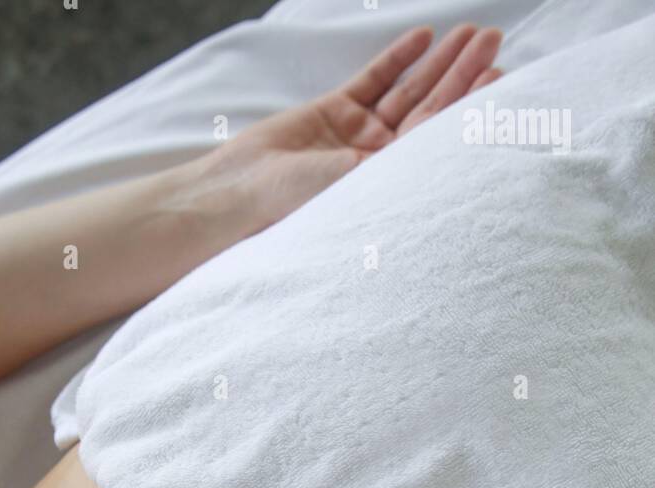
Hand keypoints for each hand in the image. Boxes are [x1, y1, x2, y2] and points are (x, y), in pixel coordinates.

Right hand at [202, 24, 501, 234]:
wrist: (241, 192)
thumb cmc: (293, 201)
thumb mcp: (351, 183)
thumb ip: (391, 163)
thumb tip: (442, 149)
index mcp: (391, 183)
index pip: (441, 138)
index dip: (470, 106)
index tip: (499, 77)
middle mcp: (380, 160)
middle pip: (432, 108)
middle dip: (463, 73)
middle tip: (494, 41)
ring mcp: (359, 134)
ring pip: (409, 91)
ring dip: (439, 62)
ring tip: (471, 34)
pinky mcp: (334, 113)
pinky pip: (373, 81)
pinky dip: (397, 59)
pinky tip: (423, 37)